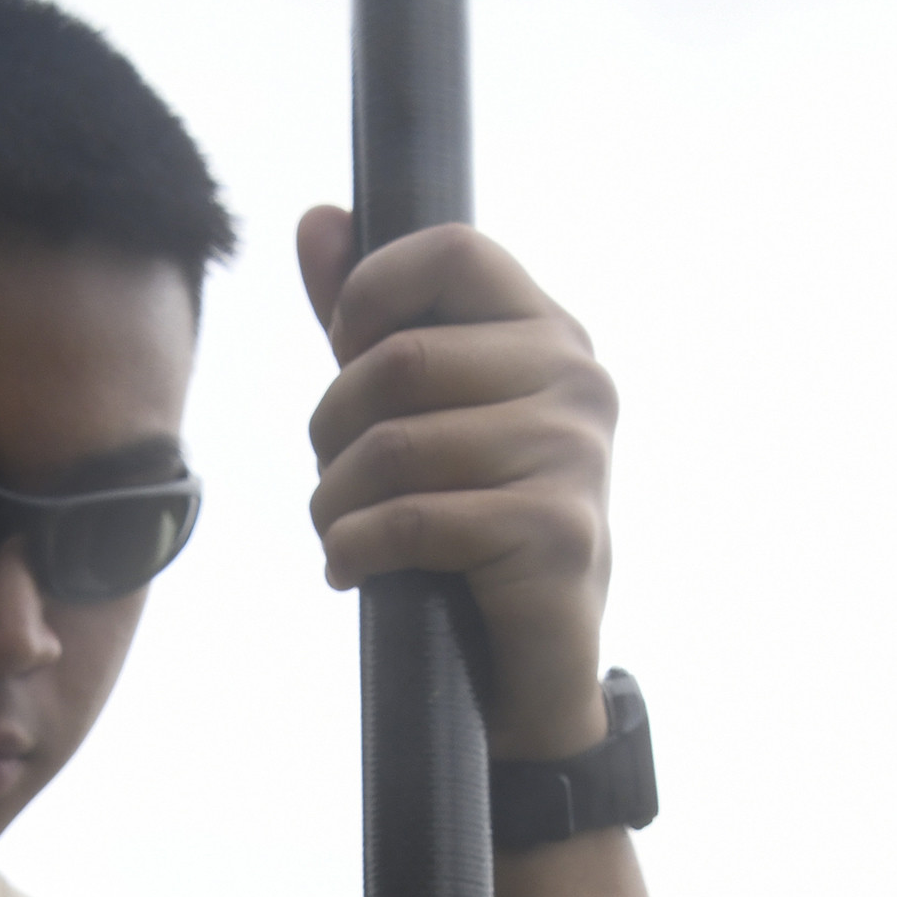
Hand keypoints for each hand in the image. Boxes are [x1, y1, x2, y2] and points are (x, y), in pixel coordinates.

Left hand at [298, 207, 617, 761]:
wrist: (528, 676)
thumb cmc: (469, 538)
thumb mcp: (421, 419)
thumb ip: (373, 323)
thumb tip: (317, 219)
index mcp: (550, 335)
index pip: (451, 249)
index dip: (369, 297)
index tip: (346, 364)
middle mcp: (578, 381)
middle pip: (402, 359)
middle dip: (331, 427)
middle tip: (329, 479)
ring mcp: (575, 456)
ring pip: (394, 445)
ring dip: (333, 501)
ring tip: (338, 531)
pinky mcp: (555, 534)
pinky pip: (414, 518)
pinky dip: (356, 548)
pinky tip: (351, 570)